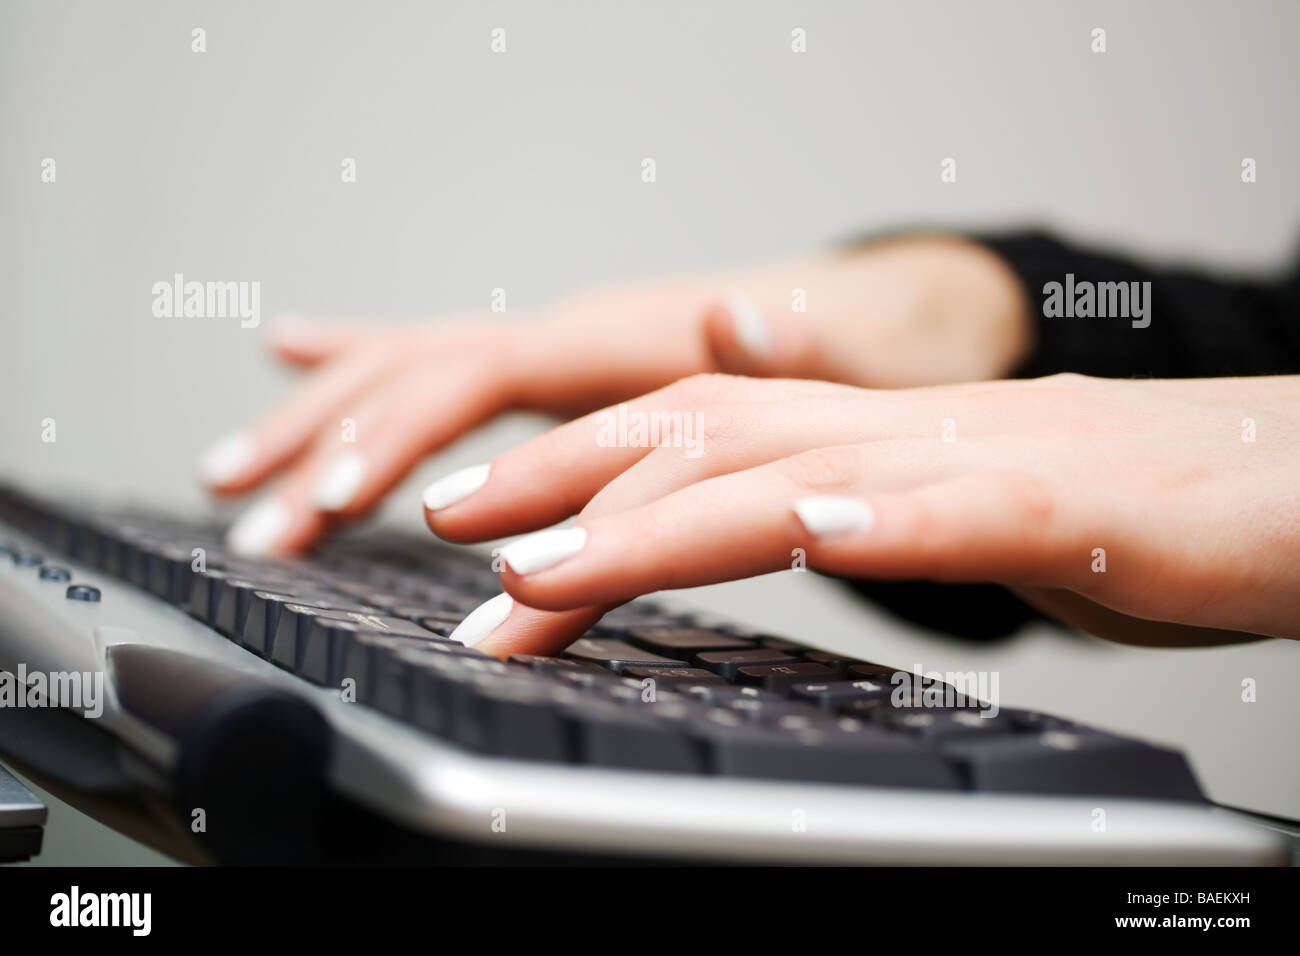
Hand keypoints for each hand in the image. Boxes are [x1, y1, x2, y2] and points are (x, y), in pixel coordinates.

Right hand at [198, 236, 1030, 554]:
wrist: (871, 315)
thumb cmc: (851, 345)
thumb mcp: (841, 353)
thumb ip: (789, 343)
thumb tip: (748, 310)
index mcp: (608, 333)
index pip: (472, 373)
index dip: (396, 433)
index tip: (332, 497)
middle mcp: (563, 329)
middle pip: (412, 372)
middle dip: (326, 445)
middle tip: (253, 520)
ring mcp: (553, 346)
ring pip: (404, 372)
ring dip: (316, 423)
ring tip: (232, 478)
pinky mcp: (553, 370)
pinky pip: (436, 364)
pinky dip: (358, 361)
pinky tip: (294, 353)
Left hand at [424, 373, 1299, 655]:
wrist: (1265, 476)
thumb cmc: (1096, 501)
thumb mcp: (933, 504)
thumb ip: (837, 503)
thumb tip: (754, 520)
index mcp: (852, 436)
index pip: (683, 433)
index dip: (567, 464)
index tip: (466, 517)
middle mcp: (890, 433)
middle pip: (702, 438)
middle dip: (564, 482)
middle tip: (451, 530)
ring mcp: (976, 462)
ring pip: (798, 474)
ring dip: (666, 516)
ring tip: (559, 563)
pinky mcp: (1070, 506)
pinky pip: (968, 508)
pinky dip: (888, 520)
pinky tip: (821, 534)